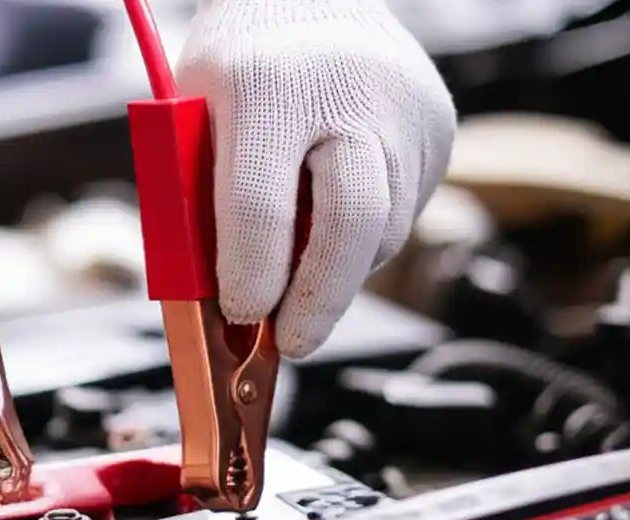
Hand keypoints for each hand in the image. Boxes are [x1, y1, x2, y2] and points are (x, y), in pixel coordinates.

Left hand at [178, 0, 455, 355]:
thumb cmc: (237, 66)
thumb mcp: (190, 118)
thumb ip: (200, 200)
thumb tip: (225, 305)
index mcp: (266, 86)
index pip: (259, 207)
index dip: (250, 277)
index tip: (241, 316)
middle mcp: (349, 92)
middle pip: (348, 225)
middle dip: (316, 301)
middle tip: (290, 343)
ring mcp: (405, 109)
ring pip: (381, 230)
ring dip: (338, 273)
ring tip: (301, 277)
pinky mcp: (438, 127)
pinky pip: (404, 213)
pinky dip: (365, 239)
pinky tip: (334, 220)